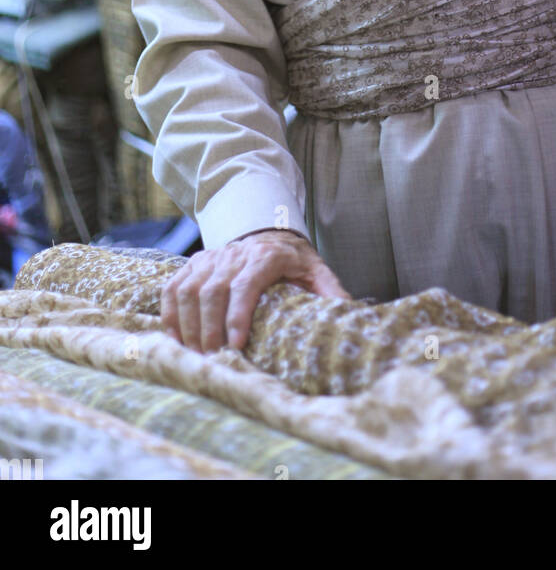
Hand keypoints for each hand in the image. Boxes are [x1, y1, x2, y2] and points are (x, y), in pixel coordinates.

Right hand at [160, 228, 350, 352]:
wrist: (270, 233)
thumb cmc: (294, 261)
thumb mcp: (317, 271)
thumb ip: (330, 292)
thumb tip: (348, 316)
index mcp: (267, 256)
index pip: (246, 284)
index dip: (238, 316)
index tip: (236, 346)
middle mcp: (235, 254)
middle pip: (212, 291)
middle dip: (209, 329)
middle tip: (214, 359)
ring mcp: (212, 257)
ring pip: (189, 290)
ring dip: (188, 326)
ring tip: (196, 356)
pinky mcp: (195, 264)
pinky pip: (174, 287)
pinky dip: (170, 313)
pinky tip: (176, 339)